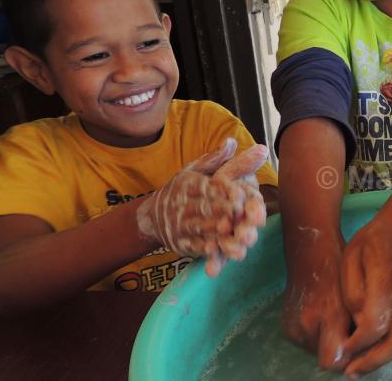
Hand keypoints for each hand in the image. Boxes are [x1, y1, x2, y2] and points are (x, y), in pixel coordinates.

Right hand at [136, 138, 268, 276]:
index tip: (241, 193)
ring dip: (213, 230)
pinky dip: (202, 249)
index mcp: (189, 183)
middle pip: (204, 207)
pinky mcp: (180, 242)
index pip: (208, 186)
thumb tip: (233, 140)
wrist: (151, 217)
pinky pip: (192, 246)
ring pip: (199, 227)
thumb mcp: (195, 171)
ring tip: (228, 230)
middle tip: (239, 212)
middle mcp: (183, 203)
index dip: (225, 190)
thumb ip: (216, 158)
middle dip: (222, 210)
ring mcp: (180, 224)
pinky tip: (213, 251)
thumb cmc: (182, 190)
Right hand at [281, 239, 351, 370]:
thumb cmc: (342, 271)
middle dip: (340, 350)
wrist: (311, 254)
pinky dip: (318, 335)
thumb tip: (366, 352)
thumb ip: (361, 326)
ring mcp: (293, 328)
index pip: (333, 363)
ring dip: (329, 343)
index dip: (348, 359)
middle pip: (326, 360)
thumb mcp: (359, 296)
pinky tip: (324, 316)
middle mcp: (306, 326)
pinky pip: (307, 342)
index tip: (359, 347)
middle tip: (351, 330)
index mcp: (328, 315)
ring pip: (317, 351)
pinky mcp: (286, 328)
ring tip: (337, 320)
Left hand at [340, 211, 391, 376]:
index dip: (356, 344)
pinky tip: (380, 346)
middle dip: (372, 362)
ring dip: (386, 358)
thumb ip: (351, 291)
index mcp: (388, 280)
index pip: (373, 326)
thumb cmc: (376, 236)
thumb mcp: (351, 256)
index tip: (343, 349)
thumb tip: (358, 323)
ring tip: (364, 362)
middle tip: (352, 371)